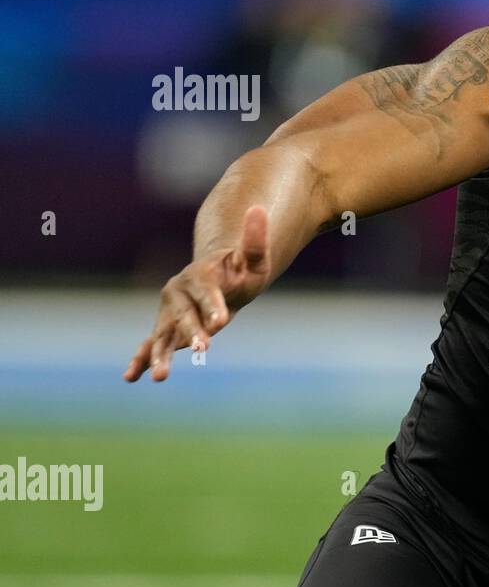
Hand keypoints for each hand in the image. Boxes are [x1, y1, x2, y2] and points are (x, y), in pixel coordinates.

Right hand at [123, 204, 271, 382]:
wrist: (218, 278)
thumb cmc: (240, 270)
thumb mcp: (253, 258)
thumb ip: (255, 240)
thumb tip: (259, 209)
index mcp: (200, 275)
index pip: (206, 292)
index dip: (213, 306)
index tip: (222, 322)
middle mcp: (178, 293)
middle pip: (184, 316)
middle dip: (192, 333)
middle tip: (203, 349)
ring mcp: (170, 312)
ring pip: (164, 334)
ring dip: (160, 355)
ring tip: (160, 377)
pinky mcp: (166, 327)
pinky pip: (151, 344)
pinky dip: (141, 359)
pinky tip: (130, 377)